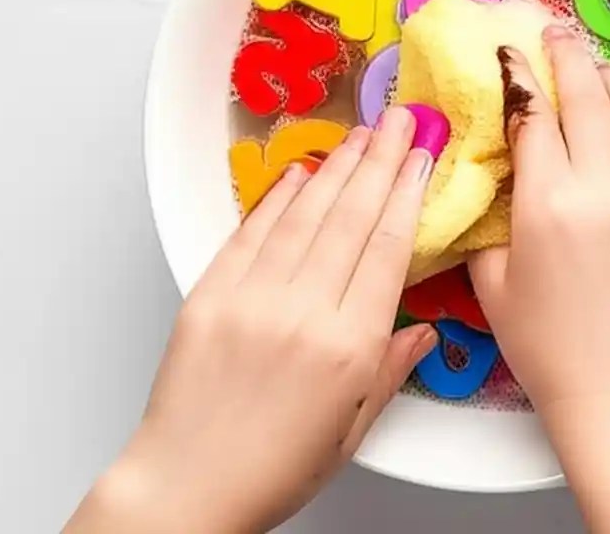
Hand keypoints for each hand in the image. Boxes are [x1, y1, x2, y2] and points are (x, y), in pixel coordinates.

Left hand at [66, 107, 437, 533]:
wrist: (187, 488)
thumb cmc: (274, 469)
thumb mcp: (352, 428)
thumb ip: (389, 371)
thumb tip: (421, 332)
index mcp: (348, 346)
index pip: (388, 249)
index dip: (408, 195)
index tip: (422, 158)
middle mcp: (304, 312)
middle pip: (352, 218)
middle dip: (381, 162)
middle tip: (399, 120)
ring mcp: (253, 299)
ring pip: (306, 216)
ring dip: (337, 169)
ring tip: (361, 134)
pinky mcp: (210, 297)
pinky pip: (252, 234)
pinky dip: (278, 199)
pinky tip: (300, 174)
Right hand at [470, 24, 609, 413]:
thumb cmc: (551, 351)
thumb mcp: (495, 286)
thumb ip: (491, 223)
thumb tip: (498, 176)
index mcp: (548, 203)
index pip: (532, 115)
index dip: (517, 79)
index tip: (509, 57)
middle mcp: (605, 188)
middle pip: (587, 96)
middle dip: (565, 56)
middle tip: (554, 36)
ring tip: (601, 72)